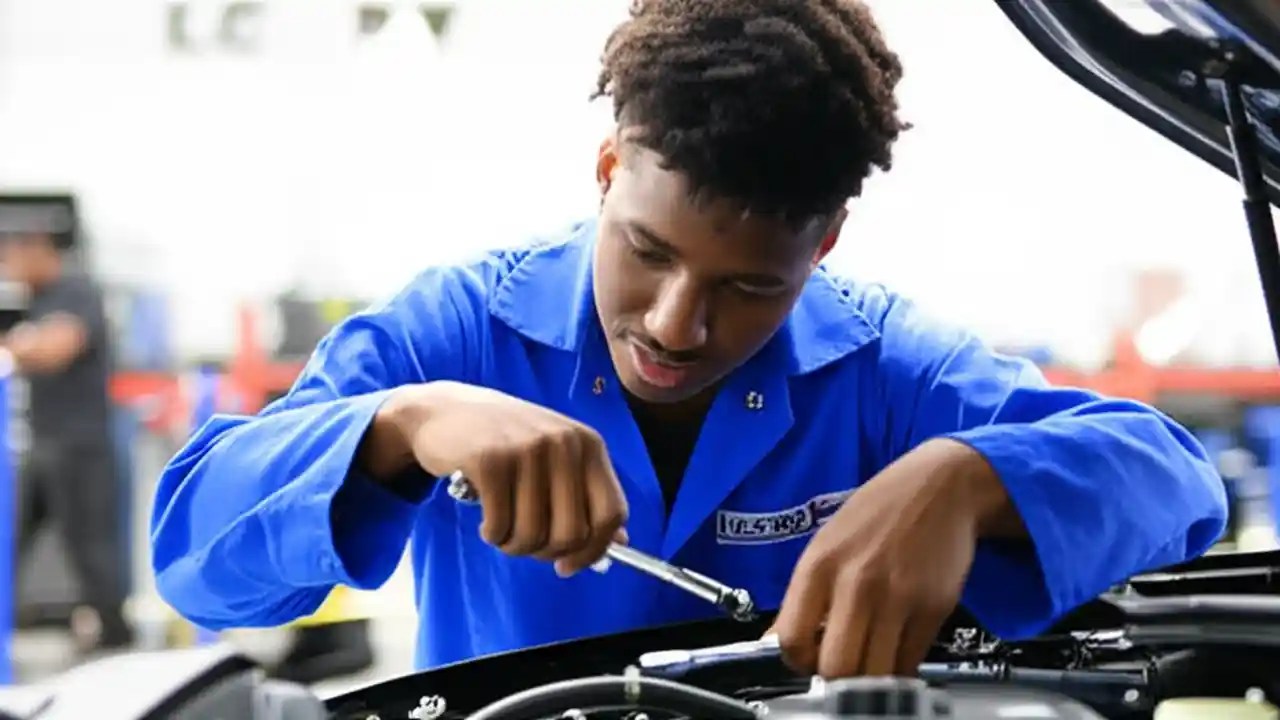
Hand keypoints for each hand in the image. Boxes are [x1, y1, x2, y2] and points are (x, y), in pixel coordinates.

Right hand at [376, 381, 628, 575]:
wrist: (444, 411)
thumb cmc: (505, 441)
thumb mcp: (555, 456)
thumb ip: (587, 494)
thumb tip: (620, 541)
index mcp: (588, 444)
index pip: (611, 512)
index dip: (593, 550)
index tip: (568, 565)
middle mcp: (564, 443)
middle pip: (572, 533)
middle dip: (546, 553)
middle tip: (525, 543)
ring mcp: (527, 449)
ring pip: (533, 536)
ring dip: (514, 546)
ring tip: (502, 528)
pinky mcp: (490, 460)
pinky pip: (500, 527)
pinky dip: (492, 535)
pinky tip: (486, 520)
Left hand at [771, 438, 1013, 678]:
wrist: (940, 486)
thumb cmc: (880, 511)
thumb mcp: (827, 541)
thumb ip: (807, 593)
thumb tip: (782, 641)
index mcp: (819, 564)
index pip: (791, 638)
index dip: (796, 661)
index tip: (807, 661)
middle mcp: (855, 582)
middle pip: (836, 668)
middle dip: (835, 679)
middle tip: (841, 668)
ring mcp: (897, 597)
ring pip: (875, 675)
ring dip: (869, 679)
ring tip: (869, 661)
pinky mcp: (933, 608)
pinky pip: (910, 662)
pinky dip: (900, 666)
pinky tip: (895, 648)